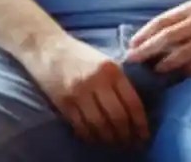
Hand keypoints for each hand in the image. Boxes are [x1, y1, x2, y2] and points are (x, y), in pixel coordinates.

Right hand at [19, 33, 148, 147]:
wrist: (47, 47)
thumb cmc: (80, 54)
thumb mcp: (106, 61)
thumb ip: (119, 80)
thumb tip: (134, 106)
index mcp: (113, 70)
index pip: (132, 102)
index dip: (140, 122)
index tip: (144, 133)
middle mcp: (97, 82)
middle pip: (117, 116)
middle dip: (126, 133)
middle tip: (130, 142)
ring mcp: (79, 93)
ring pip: (99, 124)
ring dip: (108, 137)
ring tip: (114, 142)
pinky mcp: (63, 102)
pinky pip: (79, 125)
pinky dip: (89, 135)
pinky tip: (94, 138)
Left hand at [124, 0, 190, 75]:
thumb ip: (178, 23)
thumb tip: (148, 41)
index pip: (162, 21)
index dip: (144, 34)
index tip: (130, 46)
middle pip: (167, 37)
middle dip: (146, 50)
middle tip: (131, 61)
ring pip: (181, 55)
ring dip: (164, 64)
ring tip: (155, 70)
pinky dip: (185, 71)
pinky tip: (178, 75)